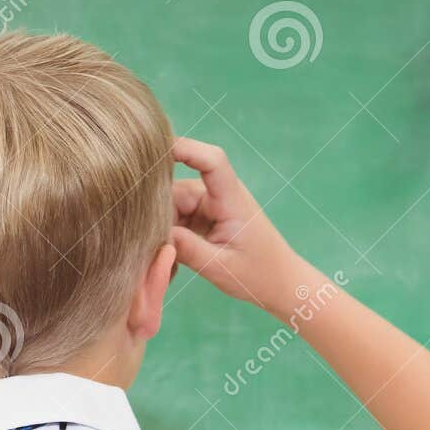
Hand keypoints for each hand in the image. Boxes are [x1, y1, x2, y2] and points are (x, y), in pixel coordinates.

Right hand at [171, 137, 303, 317]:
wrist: (279, 281)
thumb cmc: (257, 274)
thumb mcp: (220, 267)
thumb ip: (188, 250)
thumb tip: (156, 234)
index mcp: (231, 200)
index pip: (211, 161)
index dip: (185, 149)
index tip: (155, 148)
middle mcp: (219, 196)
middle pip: (178, 189)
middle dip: (158, 211)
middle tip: (150, 244)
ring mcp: (210, 206)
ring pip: (173, 205)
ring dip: (162, 226)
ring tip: (162, 257)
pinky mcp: (205, 217)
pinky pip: (177, 217)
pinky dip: (169, 233)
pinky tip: (168, 256)